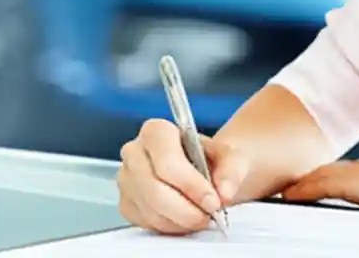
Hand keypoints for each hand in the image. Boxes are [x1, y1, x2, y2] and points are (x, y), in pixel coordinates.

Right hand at [116, 119, 248, 234]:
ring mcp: (127, 180)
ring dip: (182, 221)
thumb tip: (224, 191)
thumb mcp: (228, 155)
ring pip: (151, 210)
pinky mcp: (126, 204)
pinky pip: (147, 223)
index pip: (167, 163)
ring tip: (203, 217)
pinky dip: (172, 227)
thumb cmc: (209, 158)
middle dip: (187, 209)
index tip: (213, 201)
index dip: (191, 186)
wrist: (203, 169)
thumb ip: (231, 169)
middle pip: (155, 190)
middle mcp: (134, 153)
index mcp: (156, 132)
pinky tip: (186, 220)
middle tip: (210, 215)